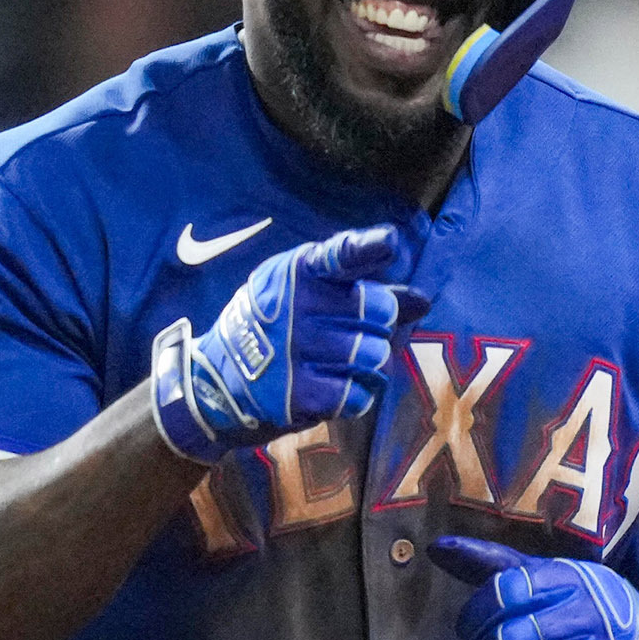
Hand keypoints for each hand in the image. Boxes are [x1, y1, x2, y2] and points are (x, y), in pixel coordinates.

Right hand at [152, 227, 415, 464]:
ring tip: (342, 366)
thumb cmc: (273, 328)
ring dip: (369, 368)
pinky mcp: (300, 392)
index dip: (368, 247)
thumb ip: (366, 293)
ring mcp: (299, 349)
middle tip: (349, 338)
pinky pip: (359, 394)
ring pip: (376, 358)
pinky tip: (332, 390)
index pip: (342, 255)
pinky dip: (354, 397)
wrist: (215, 381)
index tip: (389, 242)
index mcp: (302, 272)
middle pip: (381, 316)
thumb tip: (423, 301)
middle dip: (377, 331)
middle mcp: (301, 306)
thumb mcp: (307, 296)